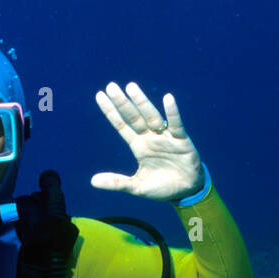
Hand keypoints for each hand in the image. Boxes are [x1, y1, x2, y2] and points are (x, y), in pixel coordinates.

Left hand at [92, 81, 204, 200]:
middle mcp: (150, 137)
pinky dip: (172, 112)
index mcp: (138, 146)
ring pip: (151, 117)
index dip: (111, 112)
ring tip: (131, 87)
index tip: (100, 96)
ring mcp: (165, 137)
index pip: (121, 125)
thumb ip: (117, 182)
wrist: (186, 191)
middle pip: (133, 117)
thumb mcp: (137, 187)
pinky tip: (168, 98)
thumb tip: (92, 181)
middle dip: (122, 102)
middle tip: (111, 86)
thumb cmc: (162, 187)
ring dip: (142, 103)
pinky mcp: (181, 141)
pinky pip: (176, 124)